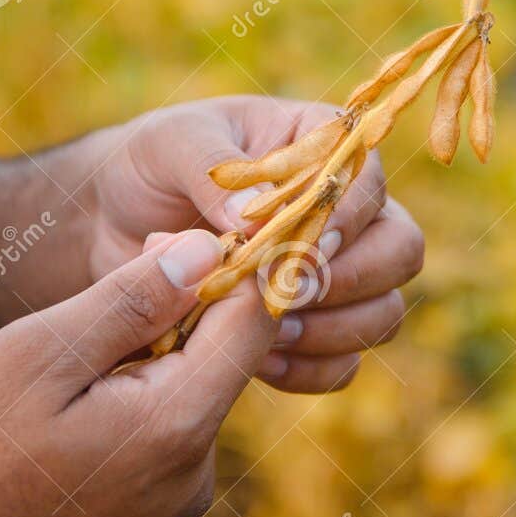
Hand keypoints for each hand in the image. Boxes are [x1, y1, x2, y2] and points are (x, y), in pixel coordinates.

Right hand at [0, 231, 271, 516]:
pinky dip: (122, 419)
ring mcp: (168, 516)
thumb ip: (134, 301)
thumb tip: (209, 249)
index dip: (225, 265)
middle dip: (168, 321)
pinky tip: (52, 431)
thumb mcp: (36, 355)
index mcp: (176, 429)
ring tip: (52, 385)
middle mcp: (191, 480)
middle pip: (218, 362)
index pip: (253, 320)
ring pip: (182, 405)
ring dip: (138, 372)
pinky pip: (156, 452)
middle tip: (82, 311)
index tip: (166, 241)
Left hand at [85, 97, 424, 392]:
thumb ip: (213, 174)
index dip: (349, 216)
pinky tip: (260, 364)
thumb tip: (253, 217)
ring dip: (335, 330)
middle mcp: (348, 211)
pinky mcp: (314, 329)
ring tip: (267, 334)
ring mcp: (339, 274)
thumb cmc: (152, 164)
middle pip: (400, 249)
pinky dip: (312, 370)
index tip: (307, 246)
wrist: (115, 220)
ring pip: (386, 311)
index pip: (368, 178)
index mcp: (322, 146)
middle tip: (288, 294)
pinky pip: (346, 363)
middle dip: (352, 279)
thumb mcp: (171, 146)